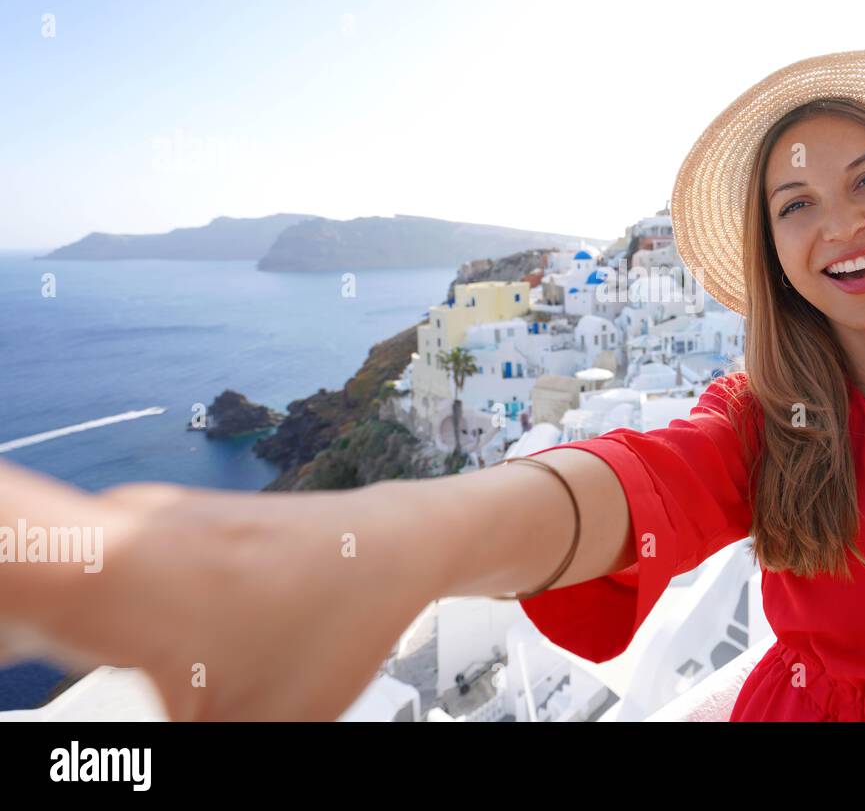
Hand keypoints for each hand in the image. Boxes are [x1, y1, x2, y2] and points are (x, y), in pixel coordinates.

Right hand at [1, 460, 432, 719]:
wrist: (399, 549)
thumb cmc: (333, 630)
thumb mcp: (239, 734)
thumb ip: (134, 770)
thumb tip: (98, 761)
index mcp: (105, 575)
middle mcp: (102, 531)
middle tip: (12, 652)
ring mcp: (125, 520)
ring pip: (7, 535)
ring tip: (26, 646)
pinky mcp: (145, 528)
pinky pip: (46, 544)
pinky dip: (12, 582)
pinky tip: (20, 633)